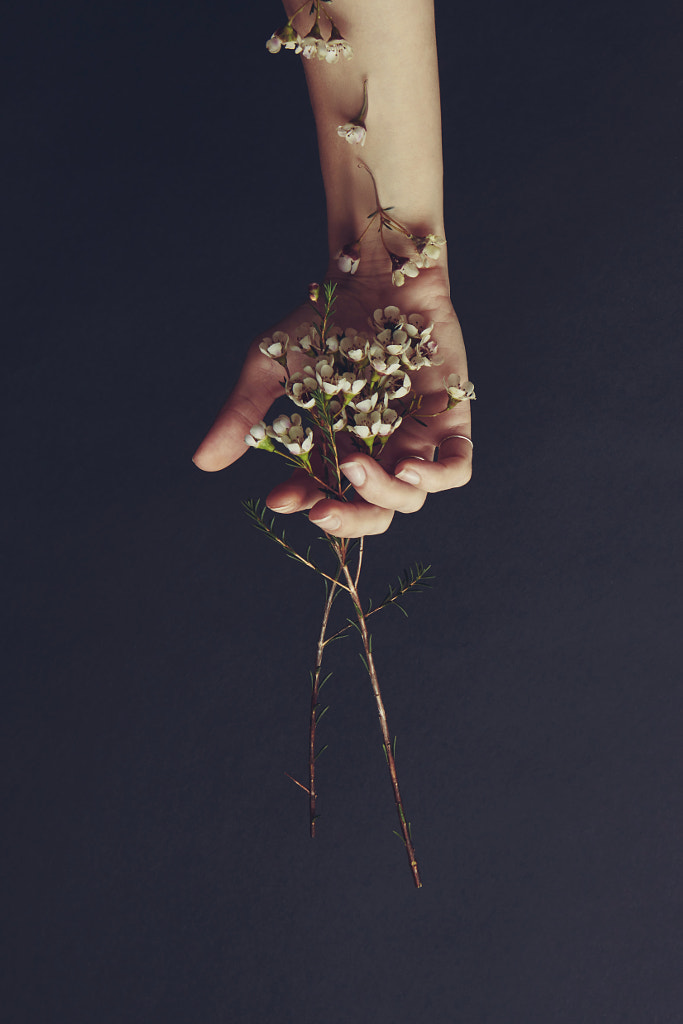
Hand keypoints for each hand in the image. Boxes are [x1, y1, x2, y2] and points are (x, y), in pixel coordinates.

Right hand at [192, 262, 472, 536]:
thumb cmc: (318, 322)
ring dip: (383, 494)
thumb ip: (242, 417)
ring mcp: (416, 440)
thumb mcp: (270, 369)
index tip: (282, 497)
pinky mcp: (449, 420)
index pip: (324, 495)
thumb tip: (202, 463)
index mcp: (336, 450)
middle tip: (323, 510)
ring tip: (358, 469)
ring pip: (411, 498)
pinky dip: (436, 478)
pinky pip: (457, 469)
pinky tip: (409, 465)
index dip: (305, 502)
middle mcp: (379, 453)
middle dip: (347, 519)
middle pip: (372, 513)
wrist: (370, 273)